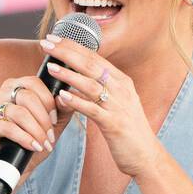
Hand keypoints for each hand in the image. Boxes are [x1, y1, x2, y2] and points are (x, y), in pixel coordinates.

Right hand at [0, 74, 67, 180]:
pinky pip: (8, 127)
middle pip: (27, 97)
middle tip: (50, 136)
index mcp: (14, 87)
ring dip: (36, 131)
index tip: (54, 120)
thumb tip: (66, 97)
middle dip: (43, 119)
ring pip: (19, 113)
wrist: (15, 166)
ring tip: (43, 144)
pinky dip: (24, 138)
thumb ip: (63, 110)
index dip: (47, 100)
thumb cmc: (32, 142)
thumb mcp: (53, 125)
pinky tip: (33, 146)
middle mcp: (0, 93)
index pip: (33, 82)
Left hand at [38, 34, 160, 177]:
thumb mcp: (116, 104)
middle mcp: (121, 89)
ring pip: (91, 85)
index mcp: (121, 81)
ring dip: (69, 75)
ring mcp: (119, 106)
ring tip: (50, 67)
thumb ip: (98, 91)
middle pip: (91, 65)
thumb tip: (73, 82)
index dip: (73, 46)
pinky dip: (76, 101)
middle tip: (46, 43)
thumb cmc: (127, 131)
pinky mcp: (114, 125)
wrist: (146, 155)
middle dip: (67, 52)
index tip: (54, 38)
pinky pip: (92, 110)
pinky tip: (62, 96)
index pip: (94, 57)